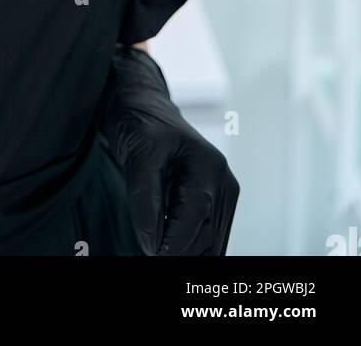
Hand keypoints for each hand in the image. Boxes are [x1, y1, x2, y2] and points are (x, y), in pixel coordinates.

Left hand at [97, 45, 239, 254]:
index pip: (196, 214)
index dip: (174, 240)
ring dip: (185, 251)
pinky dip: (190, 248)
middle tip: (146, 252)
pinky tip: (167, 247)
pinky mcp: (215, 205)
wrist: (143, 107)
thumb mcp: (137, 154)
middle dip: (178, 250)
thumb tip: (151, 244)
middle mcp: (223, 182)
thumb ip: (145, 198)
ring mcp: (222, 195)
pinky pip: (209, 238)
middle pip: (206, 235)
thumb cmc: (141, 123)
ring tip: (155, 249)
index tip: (150, 253)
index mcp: (209, 165)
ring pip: (211, 243)